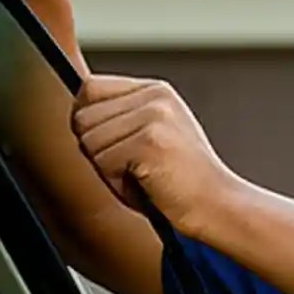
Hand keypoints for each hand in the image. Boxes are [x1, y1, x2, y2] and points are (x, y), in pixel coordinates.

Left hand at [71, 75, 243, 235]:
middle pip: (82, 117)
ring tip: (143, 175)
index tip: (108, 145)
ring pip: (89, 142)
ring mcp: (154, 116)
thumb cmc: (180, 182)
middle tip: (132, 167)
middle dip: (98, 151)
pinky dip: (119, 184)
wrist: (217, 205)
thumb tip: (76, 116)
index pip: (90, 88)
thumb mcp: (150, 137)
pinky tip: (148, 183)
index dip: (88, 121)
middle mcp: (155, 96)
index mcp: (155, 91)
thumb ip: (118, 121)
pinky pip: (103, 163)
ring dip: (108, 170)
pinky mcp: (150, 140)